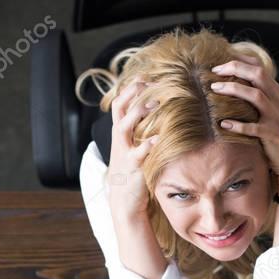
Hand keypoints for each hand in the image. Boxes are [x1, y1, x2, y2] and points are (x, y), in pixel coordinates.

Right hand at [107, 80, 159, 223]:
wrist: (125, 202)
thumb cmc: (134, 173)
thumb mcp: (134, 149)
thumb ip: (141, 133)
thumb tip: (159, 115)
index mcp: (120, 134)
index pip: (119, 104)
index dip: (130, 89)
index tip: (144, 76)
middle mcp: (119, 140)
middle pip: (119, 109)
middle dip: (132, 94)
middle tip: (149, 83)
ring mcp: (124, 153)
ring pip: (123, 127)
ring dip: (138, 113)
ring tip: (154, 104)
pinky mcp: (132, 169)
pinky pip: (138, 154)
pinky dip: (148, 145)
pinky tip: (159, 138)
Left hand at [210, 57, 278, 194]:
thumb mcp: (276, 113)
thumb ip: (263, 98)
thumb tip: (239, 86)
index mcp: (278, 94)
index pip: (260, 68)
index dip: (240, 61)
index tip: (221, 63)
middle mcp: (278, 102)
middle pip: (258, 75)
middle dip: (235, 69)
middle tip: (214, 71)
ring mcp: (276, 118)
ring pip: (255, 96)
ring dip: (234, 90)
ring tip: (214, 89)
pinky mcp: (272, 136)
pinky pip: (253, 128)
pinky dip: (238, 125)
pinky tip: (223, 124)